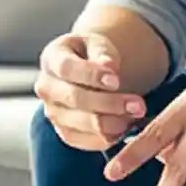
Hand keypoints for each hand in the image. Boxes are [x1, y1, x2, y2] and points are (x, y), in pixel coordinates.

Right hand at [35, 32, 147, 151]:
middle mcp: (47, 88)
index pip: (66, 68)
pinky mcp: (65, 133)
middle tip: (138, 104)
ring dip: (114, 122)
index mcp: (51, 59)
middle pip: (74, 99)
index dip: (91, 75)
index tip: (116, 80)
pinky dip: (110, 136)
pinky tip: (128, 125)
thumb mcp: (97, 44)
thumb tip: (108, 66)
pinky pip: (87, 141)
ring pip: (82, 123)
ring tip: (137, 113)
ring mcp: (53, 113)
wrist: (88, 72)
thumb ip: (102, 52)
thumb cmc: (92, 55)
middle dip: (109, 103)